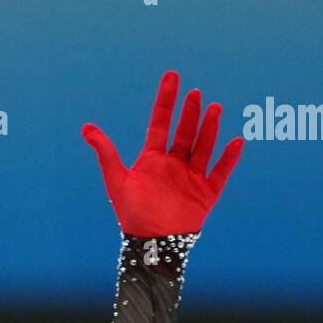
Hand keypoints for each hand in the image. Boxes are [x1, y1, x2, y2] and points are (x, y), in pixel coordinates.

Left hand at [82, 70, 243, 236]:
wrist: (151, 245)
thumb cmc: (133, 215)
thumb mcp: (117, 181)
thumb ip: (106, 153)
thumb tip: (86, 128)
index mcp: (153, 160)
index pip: (160, 123)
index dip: (166, 100)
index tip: (173, 77)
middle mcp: (173, 165)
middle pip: (184, 133)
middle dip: (190, 113)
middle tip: (195, 93)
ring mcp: (191, 178)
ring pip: (203, 148)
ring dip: (209, 129)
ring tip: (214, 109)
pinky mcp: (205, 194)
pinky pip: (220, 173)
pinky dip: (228, 159)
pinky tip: (236, 142)